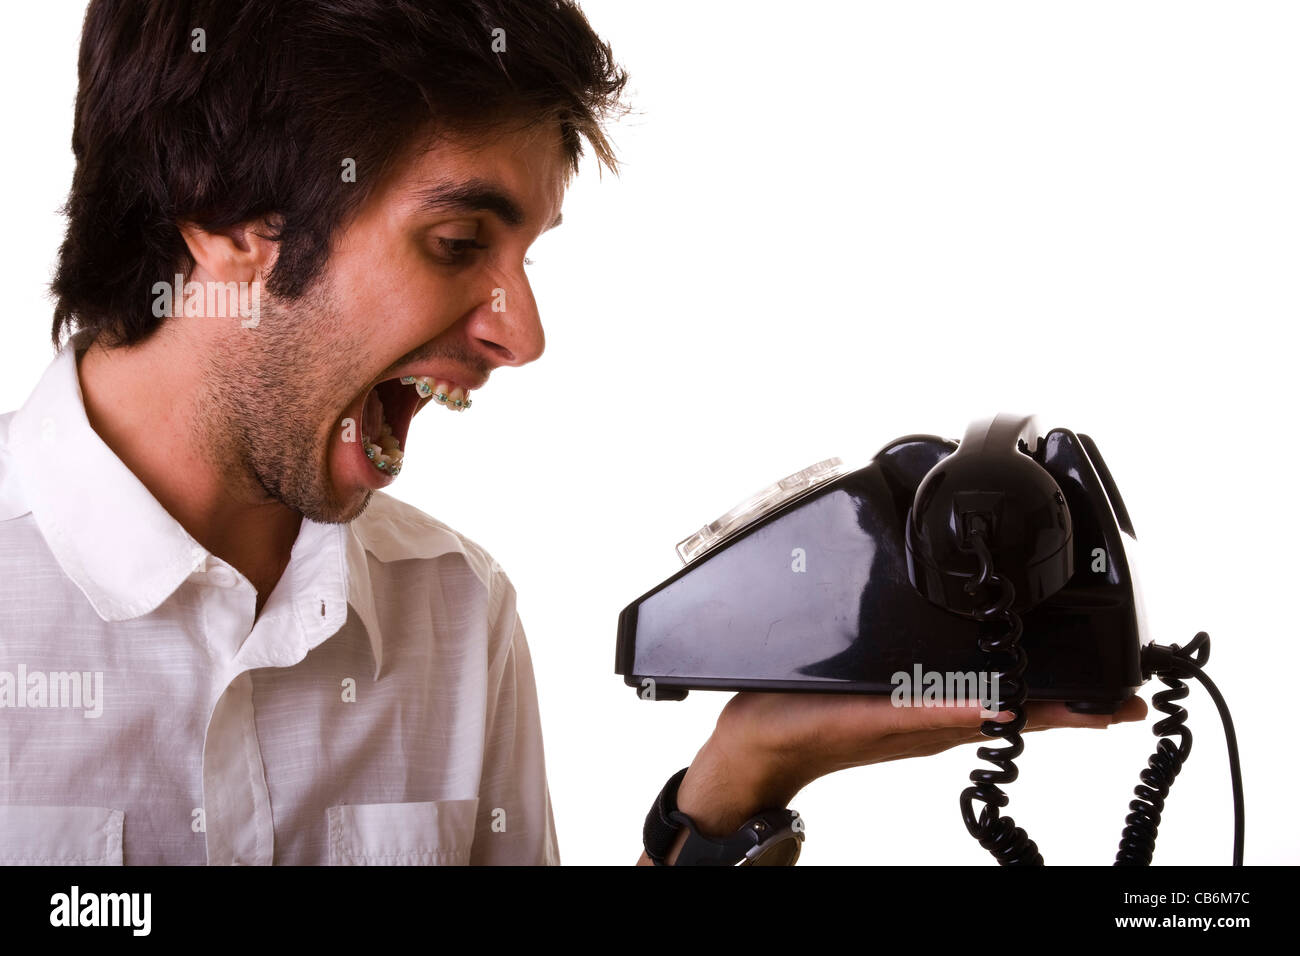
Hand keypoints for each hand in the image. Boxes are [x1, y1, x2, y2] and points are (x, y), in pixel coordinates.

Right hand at [675, 692, 1148, 836]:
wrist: (758, 744)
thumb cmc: (806, 727)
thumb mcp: (876, 716)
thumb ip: (935, 712)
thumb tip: (1001, 709)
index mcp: (940, 721)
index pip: (1027, 714)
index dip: (1079, 709)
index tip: (1125, 702)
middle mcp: (940, 720)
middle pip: (1024, 708)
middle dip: (1075, 700)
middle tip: (1125, 694)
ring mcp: (923, 717)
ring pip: (999, 703)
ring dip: (1043, 695)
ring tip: (1084, 689)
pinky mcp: (902, 710)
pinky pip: (964, 699)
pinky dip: (998, 690)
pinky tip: (1005, 686)